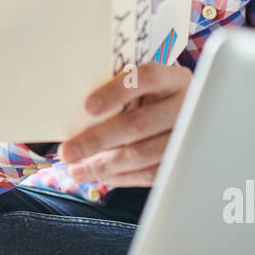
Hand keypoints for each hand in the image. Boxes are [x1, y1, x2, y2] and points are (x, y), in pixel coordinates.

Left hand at [58, 63, 192, 187]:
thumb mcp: (144, 86)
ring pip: (142, 154)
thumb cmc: (154, 97)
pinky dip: (121, 177)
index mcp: (173, 78)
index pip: (147, 77)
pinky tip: (100, 175)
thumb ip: (120, 92)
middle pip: (139, 124)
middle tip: (67, 151)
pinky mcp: (183, 161)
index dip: (117, 91)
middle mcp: (185, 106)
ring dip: (104, 165)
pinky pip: (150, 174)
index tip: (88, 106)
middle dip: (97, 140)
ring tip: (77, 169)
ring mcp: (187, 137)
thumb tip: (76, 115)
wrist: (187, 114)